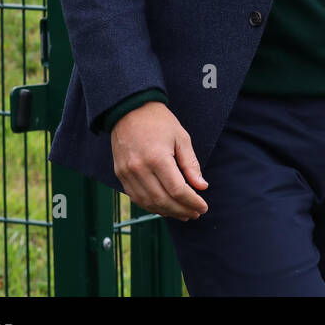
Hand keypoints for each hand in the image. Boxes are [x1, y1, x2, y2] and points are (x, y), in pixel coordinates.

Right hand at [110, 101, 208, 220]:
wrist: (130, 110)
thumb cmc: (159, 122)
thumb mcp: (181, 138)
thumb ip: (191, 164)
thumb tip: (202, 186)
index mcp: (157, 158)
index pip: (177, 189)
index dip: (192, 202)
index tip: (203, 207)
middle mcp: (140, 169)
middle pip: (163, 200)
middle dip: (181, 210)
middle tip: (195, 214)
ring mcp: (127, 173)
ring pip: (148, 202)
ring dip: (167, 212)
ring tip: (183, 214)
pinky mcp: (121, 175)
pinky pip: (136, 197)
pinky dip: (151, 206)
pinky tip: (165, 207)